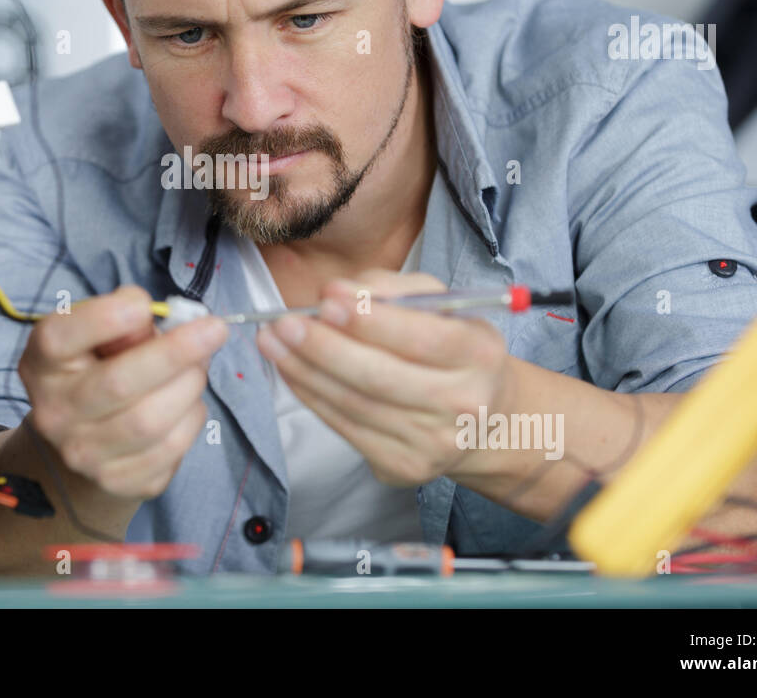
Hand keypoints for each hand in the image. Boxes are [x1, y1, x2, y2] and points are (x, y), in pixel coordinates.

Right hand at [19, 285, 228, 499]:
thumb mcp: (96, 336)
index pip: (58, 338)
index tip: (144, 307)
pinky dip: (191, 417)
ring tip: (197, 369)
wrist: (81, 444)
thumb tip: (172, 322)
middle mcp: (54, 412)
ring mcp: (84, 454)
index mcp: (43, 363)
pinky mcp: (118, 481)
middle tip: (215, 330)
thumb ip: (125, 320)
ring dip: (189, 386)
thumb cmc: (98, 370)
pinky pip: (171, 448)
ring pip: (152, 420)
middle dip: (175, 353)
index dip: (102, 319)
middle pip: (118, 383)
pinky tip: (187, 403)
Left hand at [255, 270, 510, 485]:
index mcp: (480, 354)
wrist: (484, 419)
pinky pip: (346, 427)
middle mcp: (464, 404)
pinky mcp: (405, 467)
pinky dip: (311, 396)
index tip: (327, 301)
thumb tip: (338, 292)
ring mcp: (434, 442)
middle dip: (324, 348)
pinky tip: (290, 370)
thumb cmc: (450, 347)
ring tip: (272, 341)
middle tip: (283, 323)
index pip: (421, 338)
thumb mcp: (439, 304)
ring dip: (305, 370)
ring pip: (354, 404)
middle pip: (380, 377)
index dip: (370, 321)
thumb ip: (392, 289)